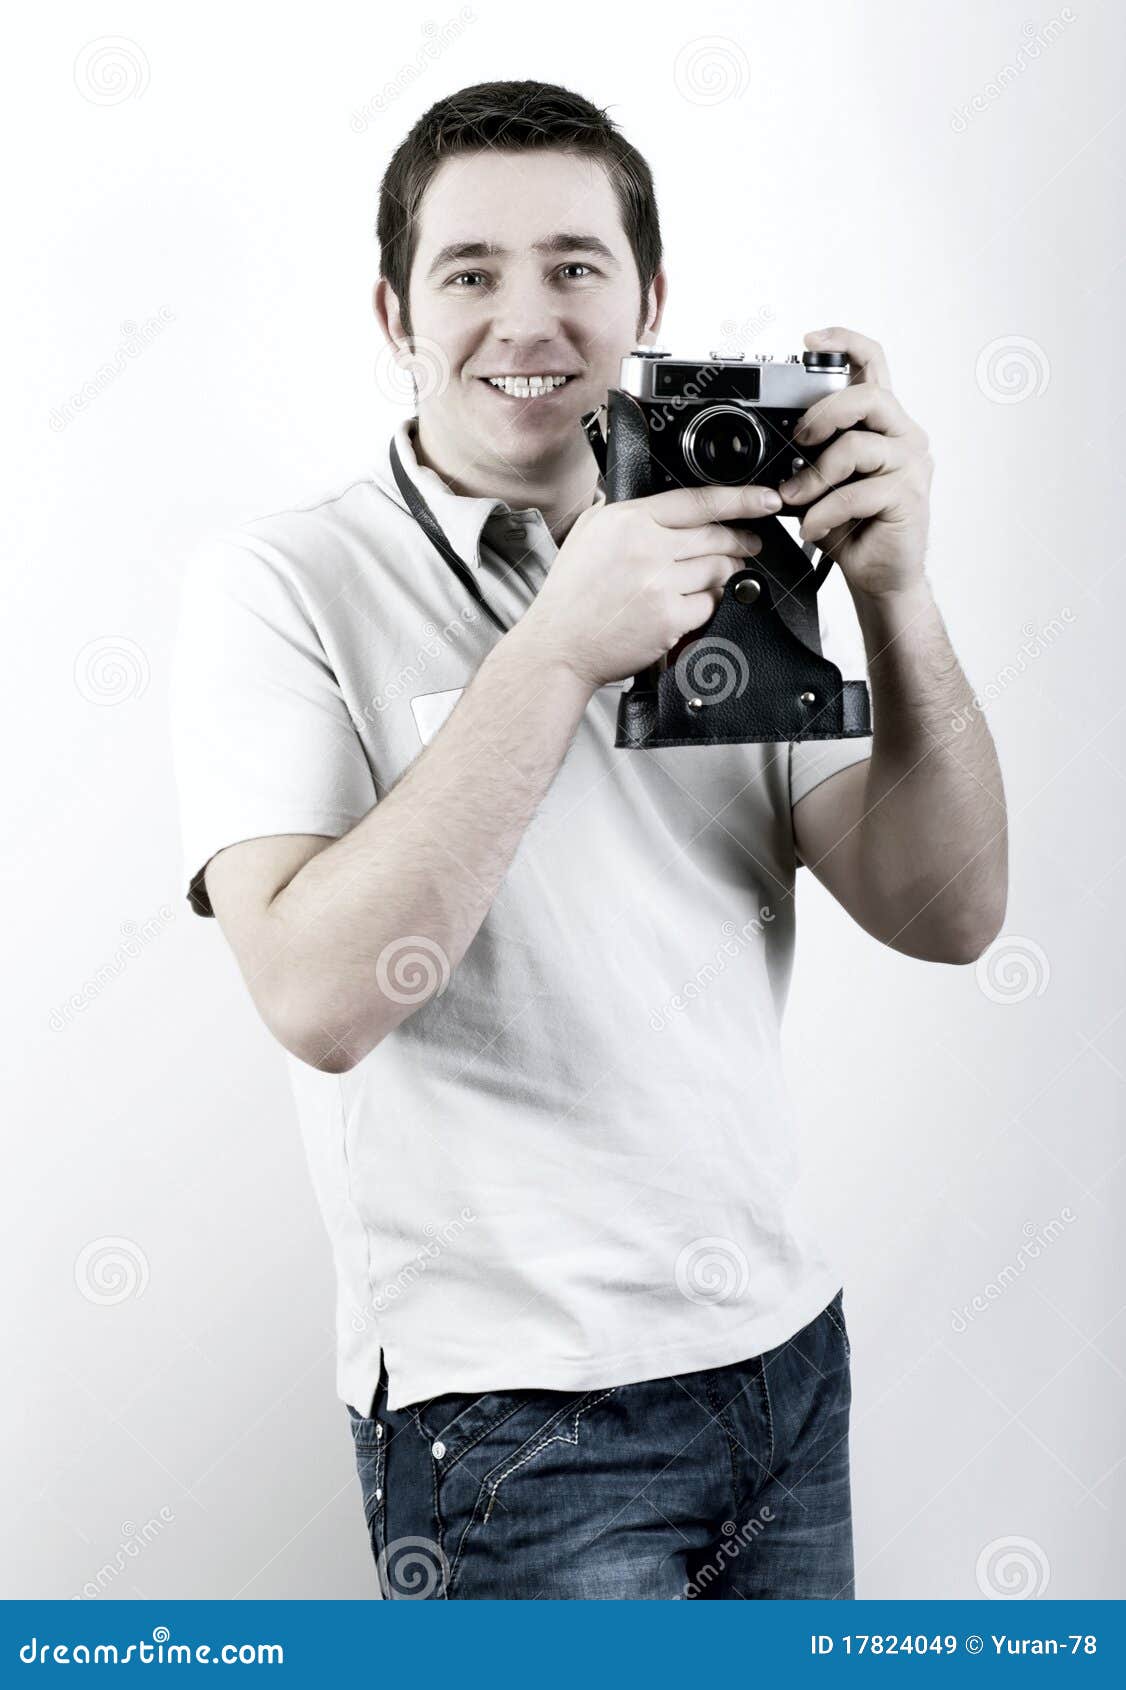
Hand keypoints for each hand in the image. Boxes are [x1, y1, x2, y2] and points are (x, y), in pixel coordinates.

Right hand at [516, 482, 782, 689]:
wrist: (559, 646)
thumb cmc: (572, 595)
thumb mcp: (589, 533)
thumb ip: (626, 514)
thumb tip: (664, 505)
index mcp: (627, 520)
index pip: (698, 501)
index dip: (741, 498)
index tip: (765, 499)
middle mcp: (645, 547)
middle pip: (716, 535)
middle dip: (742, 540)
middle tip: (750, 543)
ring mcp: (659, 584)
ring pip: (718, 570)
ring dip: (727, 572)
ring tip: (721, 574)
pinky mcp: (669, 618)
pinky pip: (710, 604)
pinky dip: (709, 604)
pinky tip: (694, 605)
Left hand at [778, 327, 933, 599]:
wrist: (880, 575)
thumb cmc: (853, 528)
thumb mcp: (822, 483)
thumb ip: (811, 455)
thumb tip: (777, 442)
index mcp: (884, 424)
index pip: (874, 365)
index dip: (845, 342)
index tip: (810, 340)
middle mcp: (904, 436)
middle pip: (869, 397)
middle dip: (823, 415)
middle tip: (798, 441)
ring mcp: (911, 465)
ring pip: (857, 447)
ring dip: (814, 476)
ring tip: (797, 499)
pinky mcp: (909, 496)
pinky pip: (856, 493)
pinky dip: (824, 511)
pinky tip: (814, 525)